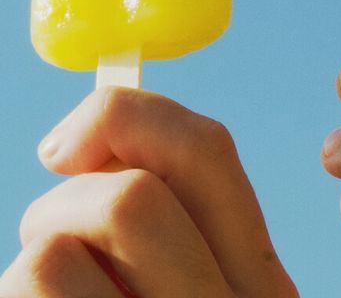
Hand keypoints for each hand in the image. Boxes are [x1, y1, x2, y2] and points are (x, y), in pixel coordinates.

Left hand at [0, 87, 296, 296]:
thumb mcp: (189, 288)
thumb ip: (167, 223)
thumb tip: (86, 143)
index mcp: (259, 282)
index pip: (207, 149)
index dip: (127, 117)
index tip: (63, 146)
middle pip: (126, 198)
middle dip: (61, 207)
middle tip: (49, 254)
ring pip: (47, 256)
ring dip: (25, 271)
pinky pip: (16, 297)